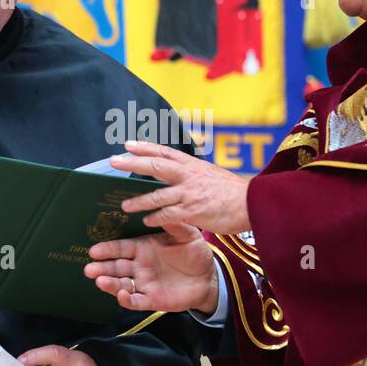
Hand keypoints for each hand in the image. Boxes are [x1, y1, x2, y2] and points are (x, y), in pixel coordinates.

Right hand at [84, 222, 218, 313]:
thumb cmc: (195, 253)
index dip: (107, 249)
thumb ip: (173, 224)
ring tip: (99, 281)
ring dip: (109, 283)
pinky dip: (127, 300)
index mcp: (143, 248)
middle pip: (116, 267)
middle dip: (102, 268)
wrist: (208, 277)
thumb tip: (158, 210)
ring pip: (121, 284)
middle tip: (89, 268)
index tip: (94, 250)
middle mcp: (139, 266)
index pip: (121, 248)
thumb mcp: (187, 234)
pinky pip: (136, 301)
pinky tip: (121, 296)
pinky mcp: (152, 300)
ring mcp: (144, 283)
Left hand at [114, 140, 250, 234]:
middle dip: (132, 162)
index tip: (127, 144)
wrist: (253, 204)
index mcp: (193, 165)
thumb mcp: (211, 175)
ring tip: (124, 204)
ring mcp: (190, 193)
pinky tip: (146, 221)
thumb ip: (193, 175)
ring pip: (156, 195)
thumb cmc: (233, 193)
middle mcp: (189, 176)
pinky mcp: (193, 212)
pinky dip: (155, 217)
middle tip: (113, 161)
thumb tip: (177, 176)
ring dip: (138, 200)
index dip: (145, 147)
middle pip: (155, 165)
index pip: (164, 152)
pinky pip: (167, 215)